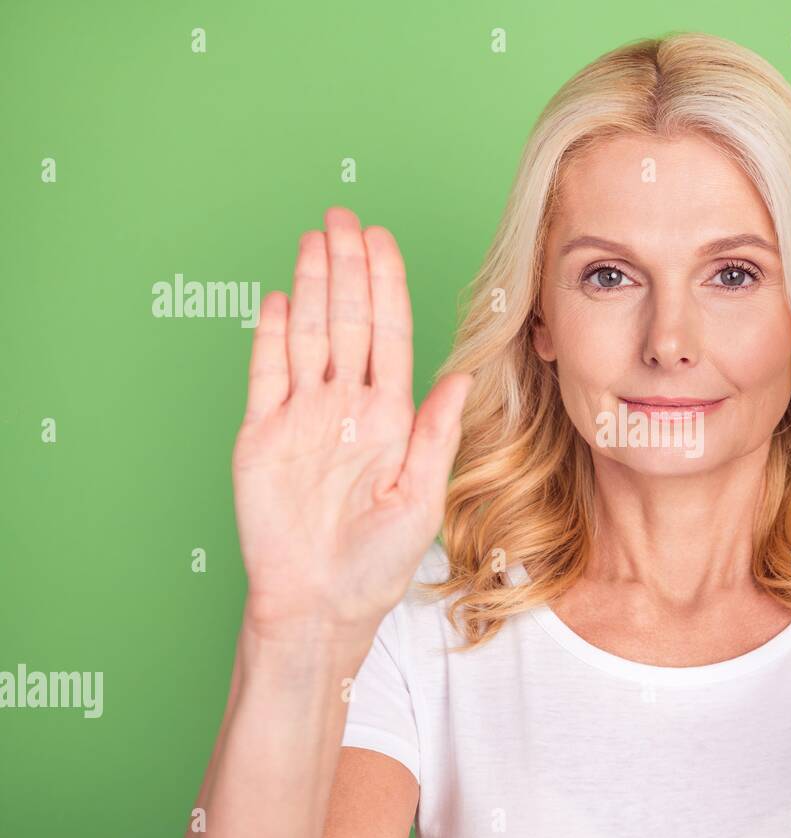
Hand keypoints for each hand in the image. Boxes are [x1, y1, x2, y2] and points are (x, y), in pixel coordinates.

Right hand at [232, 207, 472, 637]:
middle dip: (347, 268)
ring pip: (306, 335)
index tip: (383, 241)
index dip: (385, 286)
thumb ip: (436, 433)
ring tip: (316, 240)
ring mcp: (301, 416)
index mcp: (388, 416)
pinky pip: (265, 374)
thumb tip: (465, 378)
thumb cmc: (376, 561)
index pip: (388, 335)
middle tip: (345, 218)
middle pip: (346, 321)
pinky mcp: (260, 434)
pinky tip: (280, 297)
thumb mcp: (420, 495)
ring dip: (311, 286)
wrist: (320, 602)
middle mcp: (345, 406)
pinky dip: (270, 335)